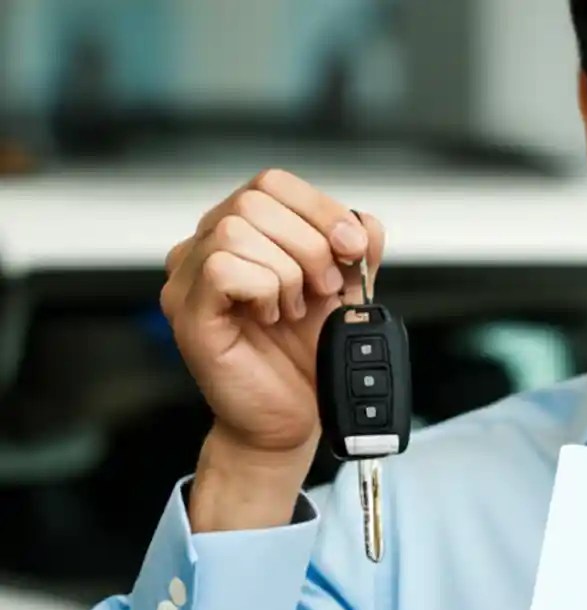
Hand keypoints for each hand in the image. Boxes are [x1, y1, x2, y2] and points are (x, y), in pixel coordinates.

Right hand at [162, 169, 385, 458]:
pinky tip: (270, 316)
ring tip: (293, 308)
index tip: (352, 248)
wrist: (295, 415)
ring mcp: (189, 280)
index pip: (272, 183)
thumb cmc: (307, 355)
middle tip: (323, 289)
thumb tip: (364, 223)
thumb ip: (358, 252)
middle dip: (309, 244)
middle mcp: (206, 248)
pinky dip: (263, 289)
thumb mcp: (347, 292)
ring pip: (236, 231)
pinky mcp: (189, 313)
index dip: (321, 209)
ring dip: (286, 272)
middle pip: (254, 201)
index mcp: (243, 233)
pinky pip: (222, 268)